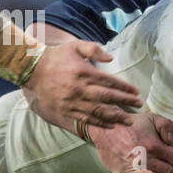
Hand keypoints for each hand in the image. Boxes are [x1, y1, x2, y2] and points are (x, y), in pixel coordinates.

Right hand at [23, 40, 142, 129]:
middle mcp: (79, 88)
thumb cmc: (56, 56)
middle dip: (125, 102)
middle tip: (139, 106)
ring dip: (116, 117)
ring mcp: (72, 101)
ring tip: (129, 120)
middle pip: (107, 98)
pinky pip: (86, 119)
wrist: (33, 70)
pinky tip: (111, 125)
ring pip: (98, 112)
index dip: (125, 88)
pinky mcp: (66, 110)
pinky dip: (100, 123)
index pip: (110, 81)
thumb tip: (111, 58)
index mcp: (83, 72)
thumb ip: (94, 49)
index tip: (136, 92)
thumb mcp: (75, 46)